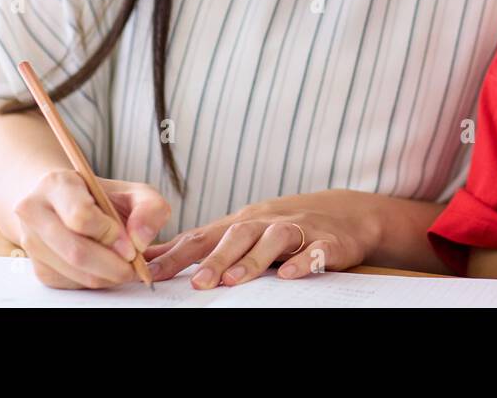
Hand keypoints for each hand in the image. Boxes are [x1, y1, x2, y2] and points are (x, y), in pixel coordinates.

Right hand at [13, 170, 170, 288]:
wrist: (65, 204)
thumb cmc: (101, 197)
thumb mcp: (133, 191)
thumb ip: (150, 208)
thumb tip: (141, 240)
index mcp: (56, 184)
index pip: (81, 216)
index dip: (111, 234)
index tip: (131, 243)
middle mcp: (35, 212)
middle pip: (75, 251)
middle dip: (113, 265)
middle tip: (135, 266)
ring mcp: (32, 243)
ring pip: (75, 273)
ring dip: (108, 276)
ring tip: (124, 264)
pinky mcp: (39, 269)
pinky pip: (72, 284)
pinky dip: (97, 280)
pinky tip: (107, 267)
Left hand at [143, 189, 381, 288]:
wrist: (347, 213)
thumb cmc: (283, 226)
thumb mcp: (244, 231)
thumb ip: (205, 244)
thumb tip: (153, 256)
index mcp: (241, 223)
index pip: (203, 237)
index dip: (177, 254)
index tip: (150, 272)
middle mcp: (266, 222)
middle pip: (237, 235)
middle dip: (215, 259)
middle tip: (196, 284)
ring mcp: (298, 229)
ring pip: (272, 239)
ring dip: (253, 259)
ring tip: (235, 281)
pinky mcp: (328, 241)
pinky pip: (316, 250)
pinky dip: (303, 262)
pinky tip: (290, 275)